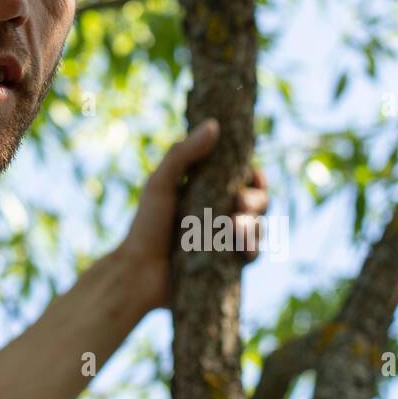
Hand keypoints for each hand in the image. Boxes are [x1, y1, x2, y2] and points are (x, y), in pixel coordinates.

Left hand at [116, 119, 268, 310]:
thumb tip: (213, 125)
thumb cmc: (146, 225)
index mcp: (207, 190)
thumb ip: (183, 154)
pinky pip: (253, 254)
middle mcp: (221, 212)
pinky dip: (252, 249)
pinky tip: (243, 249)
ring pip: (259, 226)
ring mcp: (226, 239)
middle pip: (258, 201)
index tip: (253, 176)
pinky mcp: (229, 264)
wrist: (138, 273)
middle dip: (255, 200)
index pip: (243, 177)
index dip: (254, 176)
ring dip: (253, 225)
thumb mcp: (160, 184)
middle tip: (239, 203)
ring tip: (232, 228)